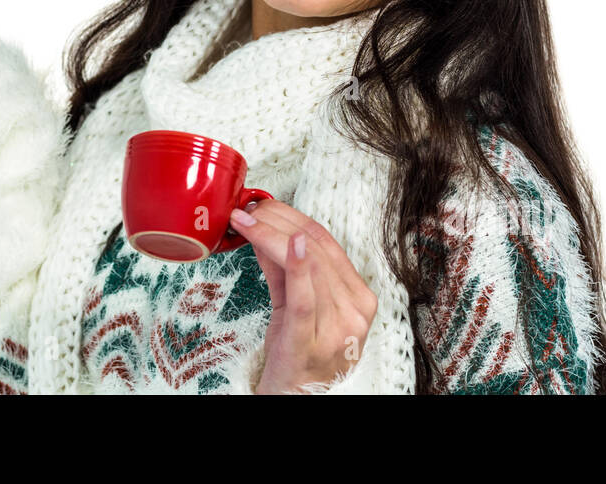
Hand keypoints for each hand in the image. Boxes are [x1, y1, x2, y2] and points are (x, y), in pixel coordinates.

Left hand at [227, 199, 377, 393]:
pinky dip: (296, 266)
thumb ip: (284, 269)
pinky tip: (287, 243)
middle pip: (317, 251)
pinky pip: (305, 298)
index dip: (295, 219)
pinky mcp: (310, 343)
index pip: (328, 244)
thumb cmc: (297, 356)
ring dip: (271, 236)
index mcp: (360, 299)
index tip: (267, 207)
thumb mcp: (294, 305)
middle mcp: (355, 312)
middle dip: (279, 222)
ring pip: (308, 266)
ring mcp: (337, 329)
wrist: (296, 400)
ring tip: (245, 222)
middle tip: (249, 210)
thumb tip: (264, 229)